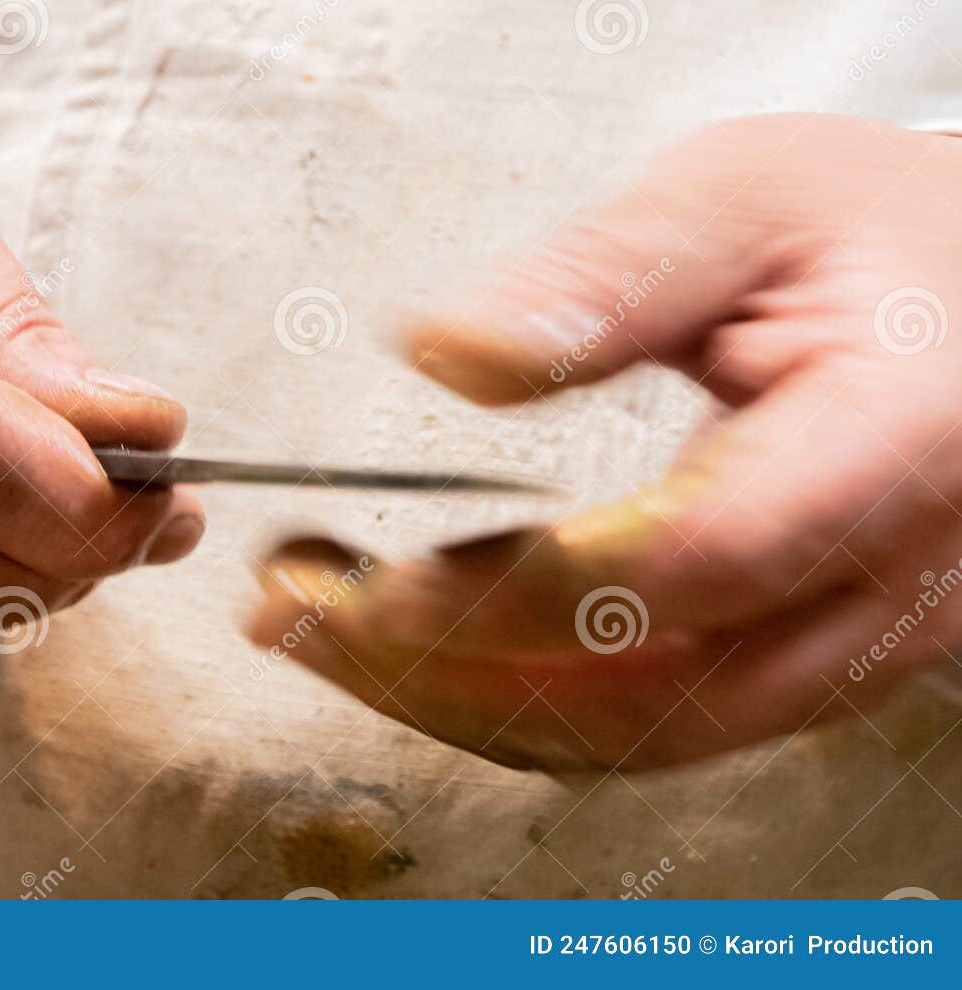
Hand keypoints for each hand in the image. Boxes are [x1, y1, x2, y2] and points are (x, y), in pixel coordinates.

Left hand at [250, 113, 961, 769]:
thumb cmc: (875, 235)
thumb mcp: (746, 198)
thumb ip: (602, 277)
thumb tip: (452, 356)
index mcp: (898, 441)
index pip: (694, 563)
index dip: (521, 592)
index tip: (374, 585)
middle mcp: (896, 579)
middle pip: (652, 699)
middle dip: (445, 677)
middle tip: (297, 616)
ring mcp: (859, 643)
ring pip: (640, 738)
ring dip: (460, 704)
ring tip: (324, 635)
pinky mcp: (808, 664)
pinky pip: (651, 723)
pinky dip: (518, 700)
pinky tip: (421, 652)